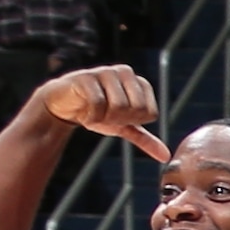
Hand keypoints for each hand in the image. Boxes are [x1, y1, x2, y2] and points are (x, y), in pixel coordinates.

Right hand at [33, 65, 158, 148]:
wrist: (64, 105)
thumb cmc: (97, 113)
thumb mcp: (123, 127)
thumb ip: (145, 139)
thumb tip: (165, 157)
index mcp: (140, 83)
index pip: (150, 113)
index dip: (133, 122)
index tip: (119, 118)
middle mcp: (126, 73)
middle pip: (136, 109)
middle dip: (120, 120)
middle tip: (105, 116)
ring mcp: (106, 72)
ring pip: (118, 105)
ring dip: (105, 118)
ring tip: (96, 114)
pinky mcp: (86, 77)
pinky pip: (98, 103)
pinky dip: (92, 116)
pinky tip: (85, 115)